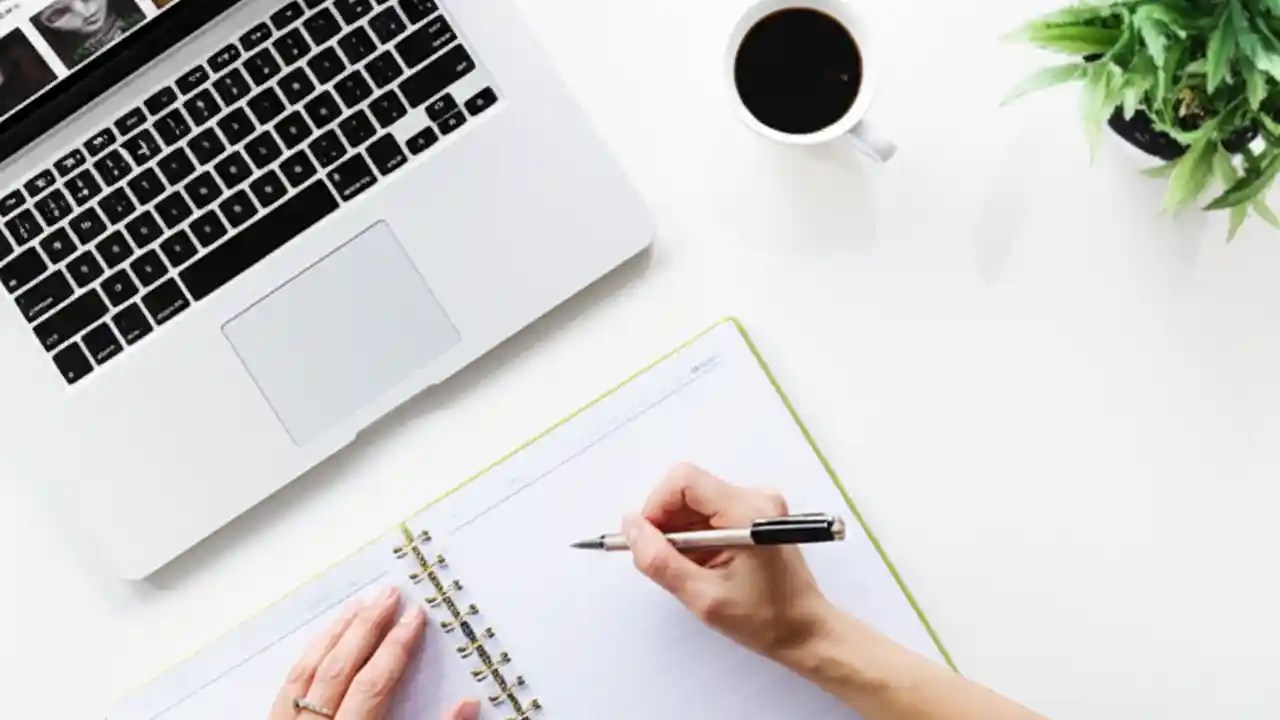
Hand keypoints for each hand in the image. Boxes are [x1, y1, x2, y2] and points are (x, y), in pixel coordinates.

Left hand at [270, 586, 478, 719]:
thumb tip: (468, 705)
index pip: (374, 683)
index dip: (396, 648)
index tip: (414, 617)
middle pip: (339, 667)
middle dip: (367, 627)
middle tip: (388, 594)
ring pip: (307, 671)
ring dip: (335, 634)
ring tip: (358, 606)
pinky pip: (288, 685)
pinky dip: (308, 656)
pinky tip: (322, 641)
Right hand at [623, 463, 834, 664]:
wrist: (806, 630)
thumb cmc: (765, 619)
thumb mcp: (702, 596)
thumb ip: (659, 560)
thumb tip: (631, 526)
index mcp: (747, 512)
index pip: (683, 481)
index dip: (656, 506)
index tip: (648, 540)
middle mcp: (756, 497)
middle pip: (688, 489)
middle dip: (667, 523)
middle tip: (667, 563)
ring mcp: (758, 504)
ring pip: (696, 502)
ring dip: (682, 533)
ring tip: (693, 570)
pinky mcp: (756, 514)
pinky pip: (710, 512)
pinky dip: (697, 536)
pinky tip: (706, 565)